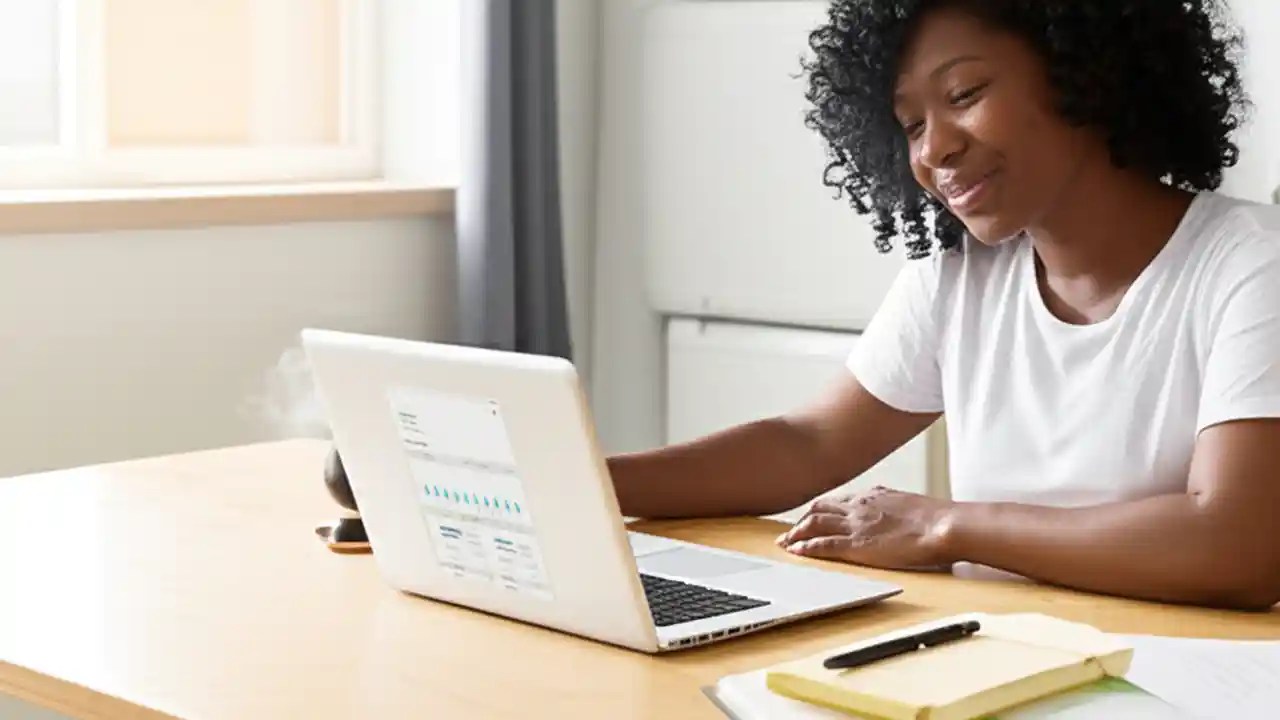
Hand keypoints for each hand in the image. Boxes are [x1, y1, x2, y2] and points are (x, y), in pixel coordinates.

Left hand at [775, 486, 958, 570]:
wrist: (943, 525)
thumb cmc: (935, 518)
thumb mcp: (909, 503)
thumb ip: (894, 504)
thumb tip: (894, 507)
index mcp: (872, 496)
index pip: (837, 501)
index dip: (820, 510)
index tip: (811, 518)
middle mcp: (858, 507)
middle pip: (818, 509)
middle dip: (801, 520)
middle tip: (789, 532)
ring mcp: (855, 525)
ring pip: (814, 524)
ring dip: (796, 534)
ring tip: (785, 543)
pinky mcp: (857, 545)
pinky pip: (824, 545)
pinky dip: (807, 548)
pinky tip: (797, 552)